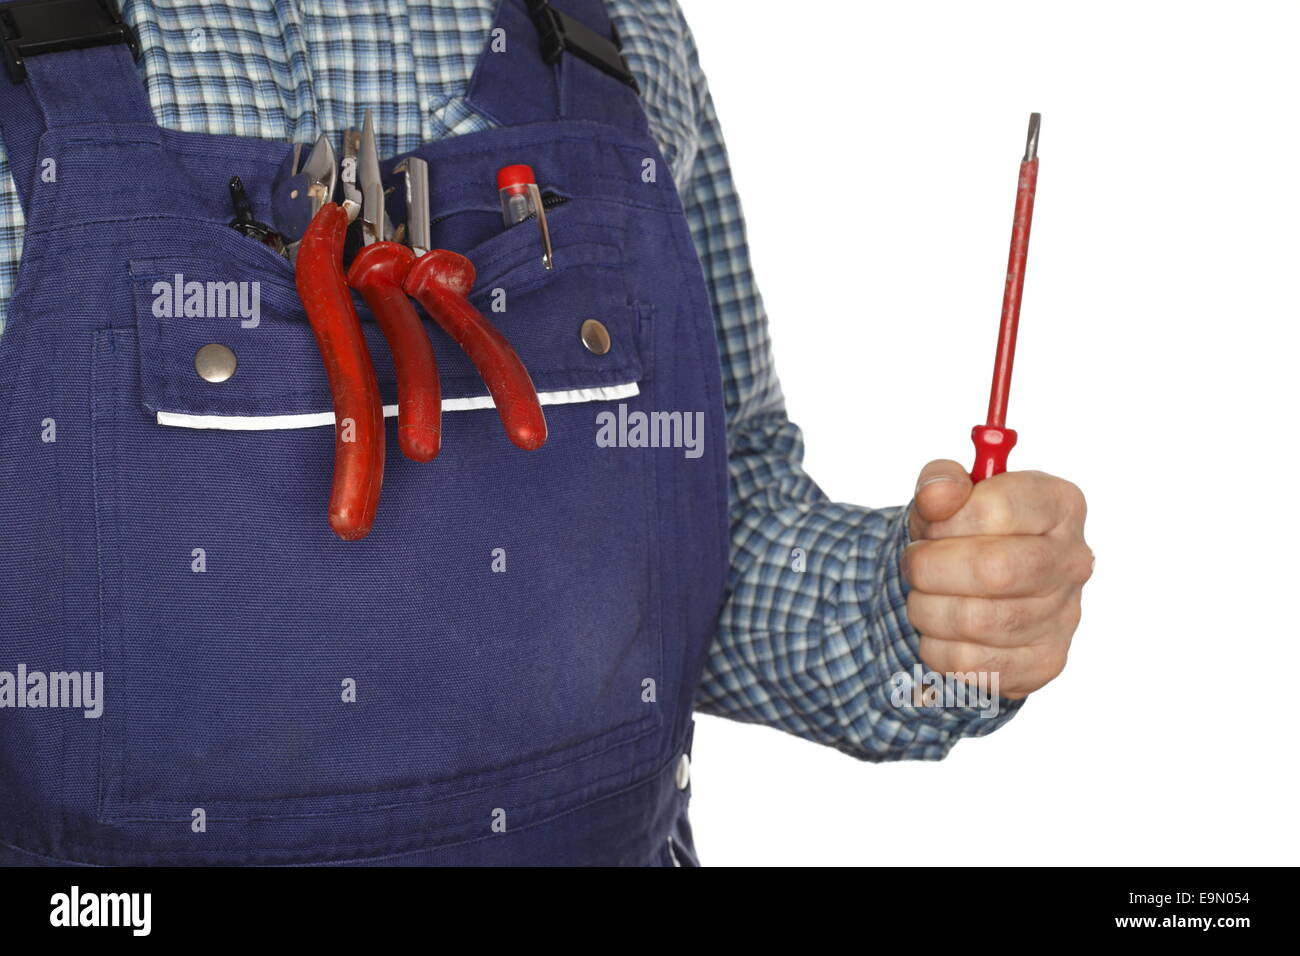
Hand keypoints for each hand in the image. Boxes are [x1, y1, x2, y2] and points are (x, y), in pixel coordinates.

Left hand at [902, 460, 1092, 698]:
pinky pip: (970, 662)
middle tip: (914, 564)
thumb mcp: (948, 495)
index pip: (1000, 508)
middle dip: (931, 567)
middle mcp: (1072, 560)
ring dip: (926, 608)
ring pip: (976, 621)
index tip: (929, 525)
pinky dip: (936, 646)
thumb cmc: (964, 532)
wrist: (978, 588)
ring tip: (923, 595)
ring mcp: (1064, 616)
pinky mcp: (1044, 661)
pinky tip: (940, 629)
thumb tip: (938, 495)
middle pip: (994, 570)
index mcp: (1060, 505)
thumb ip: (940, 481)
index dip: (947, 519)